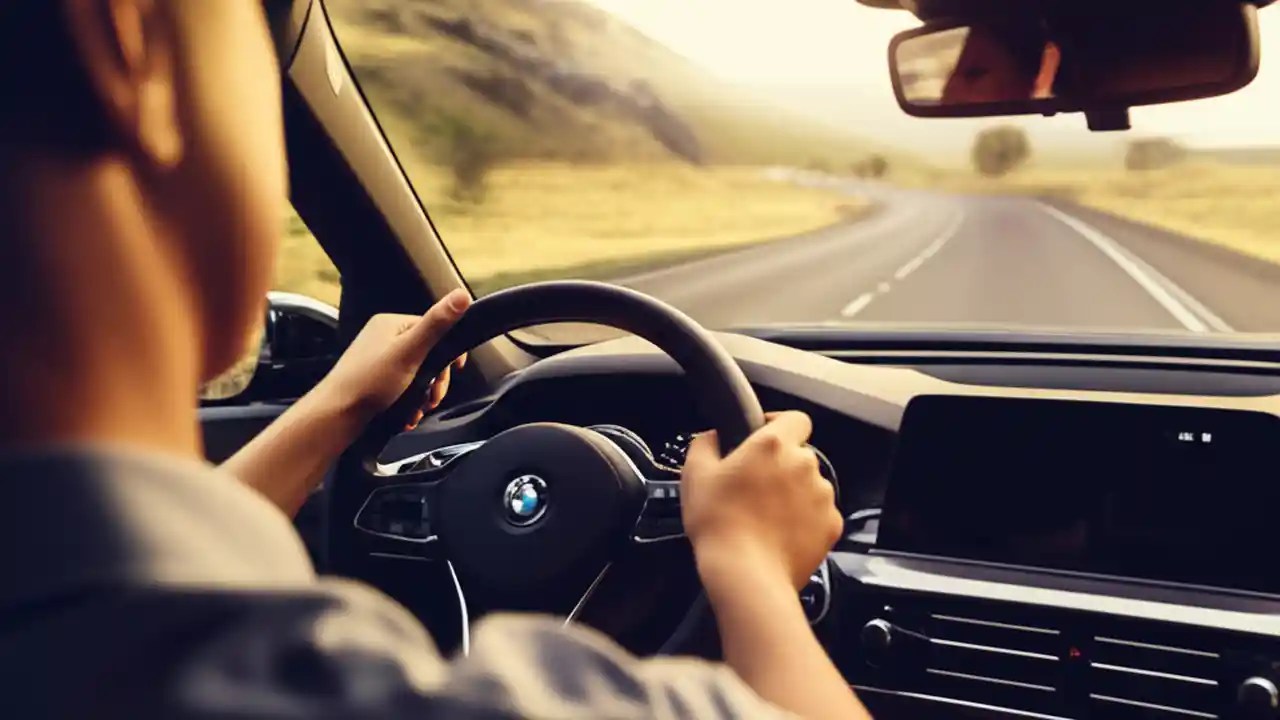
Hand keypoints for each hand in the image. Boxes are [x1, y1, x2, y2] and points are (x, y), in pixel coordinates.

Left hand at [315, 289, 471, 428]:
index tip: (455, 371)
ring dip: (424, 394)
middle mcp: (384, 338)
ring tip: (420, 408)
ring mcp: (379, 359)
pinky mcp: (376, 380)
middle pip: (427, 354)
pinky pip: (404, 386)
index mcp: (391, 324)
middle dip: (436, 380)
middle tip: (434, 397)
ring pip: (417, 373)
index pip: (434, 329)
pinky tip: (409, 414)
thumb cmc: (369, 383)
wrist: (336, 415)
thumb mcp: (410, 352)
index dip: (447, 353)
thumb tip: (461, 295)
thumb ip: (436, 325)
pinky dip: (410, 401)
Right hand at [680, 411, 841, 590]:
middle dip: (781, 467)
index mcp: (773, 445)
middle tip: (754, 487)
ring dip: (793, 494)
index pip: (795, 418)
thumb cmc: (718, 524)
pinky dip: (804, 521)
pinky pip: (819, 515)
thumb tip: (712, 437)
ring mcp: (822, 496)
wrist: (746, 574)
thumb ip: (704, 444)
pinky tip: (780, 534)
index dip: (780, 424)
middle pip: (799, 455)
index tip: (764, 436)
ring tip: (766, 517)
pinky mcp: (831, 525)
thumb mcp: (695, 475)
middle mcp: (804, 465)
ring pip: (810, 485)